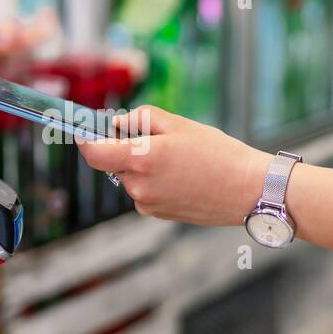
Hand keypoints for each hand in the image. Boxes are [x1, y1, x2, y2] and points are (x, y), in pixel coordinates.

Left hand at [76, 106, 269, 225]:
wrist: (248, 191)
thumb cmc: (218, 153)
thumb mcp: (180, 124)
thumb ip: (141, 119)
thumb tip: (117, 124)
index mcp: (141, 159)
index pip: (93, 153)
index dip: (85, 139)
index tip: (84, 130)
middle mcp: (139, 186)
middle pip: (114, 164)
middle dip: (125, 149)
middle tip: (154, 137)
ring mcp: (148, 204)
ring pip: (131, 178)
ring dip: (142, 166)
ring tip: (179, 159)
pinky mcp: (159, 214)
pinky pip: (145, 192)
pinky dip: (154, 181)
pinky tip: (182, 176)